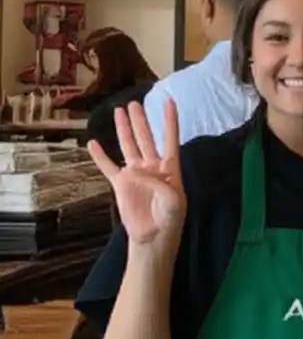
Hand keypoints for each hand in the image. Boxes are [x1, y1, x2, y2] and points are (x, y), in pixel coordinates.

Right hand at [88, 100, 185, 248]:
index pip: (170, 138)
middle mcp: (152, 166)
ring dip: (124, 129)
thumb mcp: (173, 200)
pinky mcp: (121, 185)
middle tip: (134, 102)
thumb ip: (158, 183)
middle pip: (146, 137)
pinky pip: (108, 167)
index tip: (169, 100)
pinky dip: (100, 156)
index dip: (169, 119)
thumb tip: (134, 171)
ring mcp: (136, 174)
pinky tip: (93, 143)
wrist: (153, 237)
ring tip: (119, 111)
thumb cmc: (170, 219)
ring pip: (128, 146)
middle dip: (140, 120)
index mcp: (170, 167)